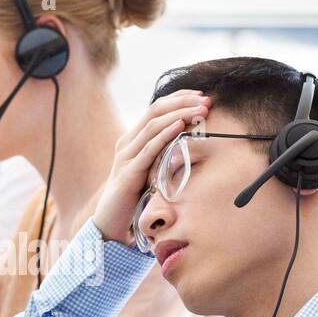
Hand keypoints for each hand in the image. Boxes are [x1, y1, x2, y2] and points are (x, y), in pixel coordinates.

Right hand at [92, 90, 210, 246]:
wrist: (111, 220)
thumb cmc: (134, 196)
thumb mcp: (150, 170)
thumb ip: (163, 155)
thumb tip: (190, 145)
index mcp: (132, 139)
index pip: (156, 108)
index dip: (178, 98)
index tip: (201, 95)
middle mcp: (127, 142)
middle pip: (155, 111)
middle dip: (182, 102)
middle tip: (206, 100)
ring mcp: (126, 156)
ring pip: (153, 125)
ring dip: (180, 114)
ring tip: (200, 110)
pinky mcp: (129, 173)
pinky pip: (149, 149)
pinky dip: (166, 135)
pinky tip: (180, 127)